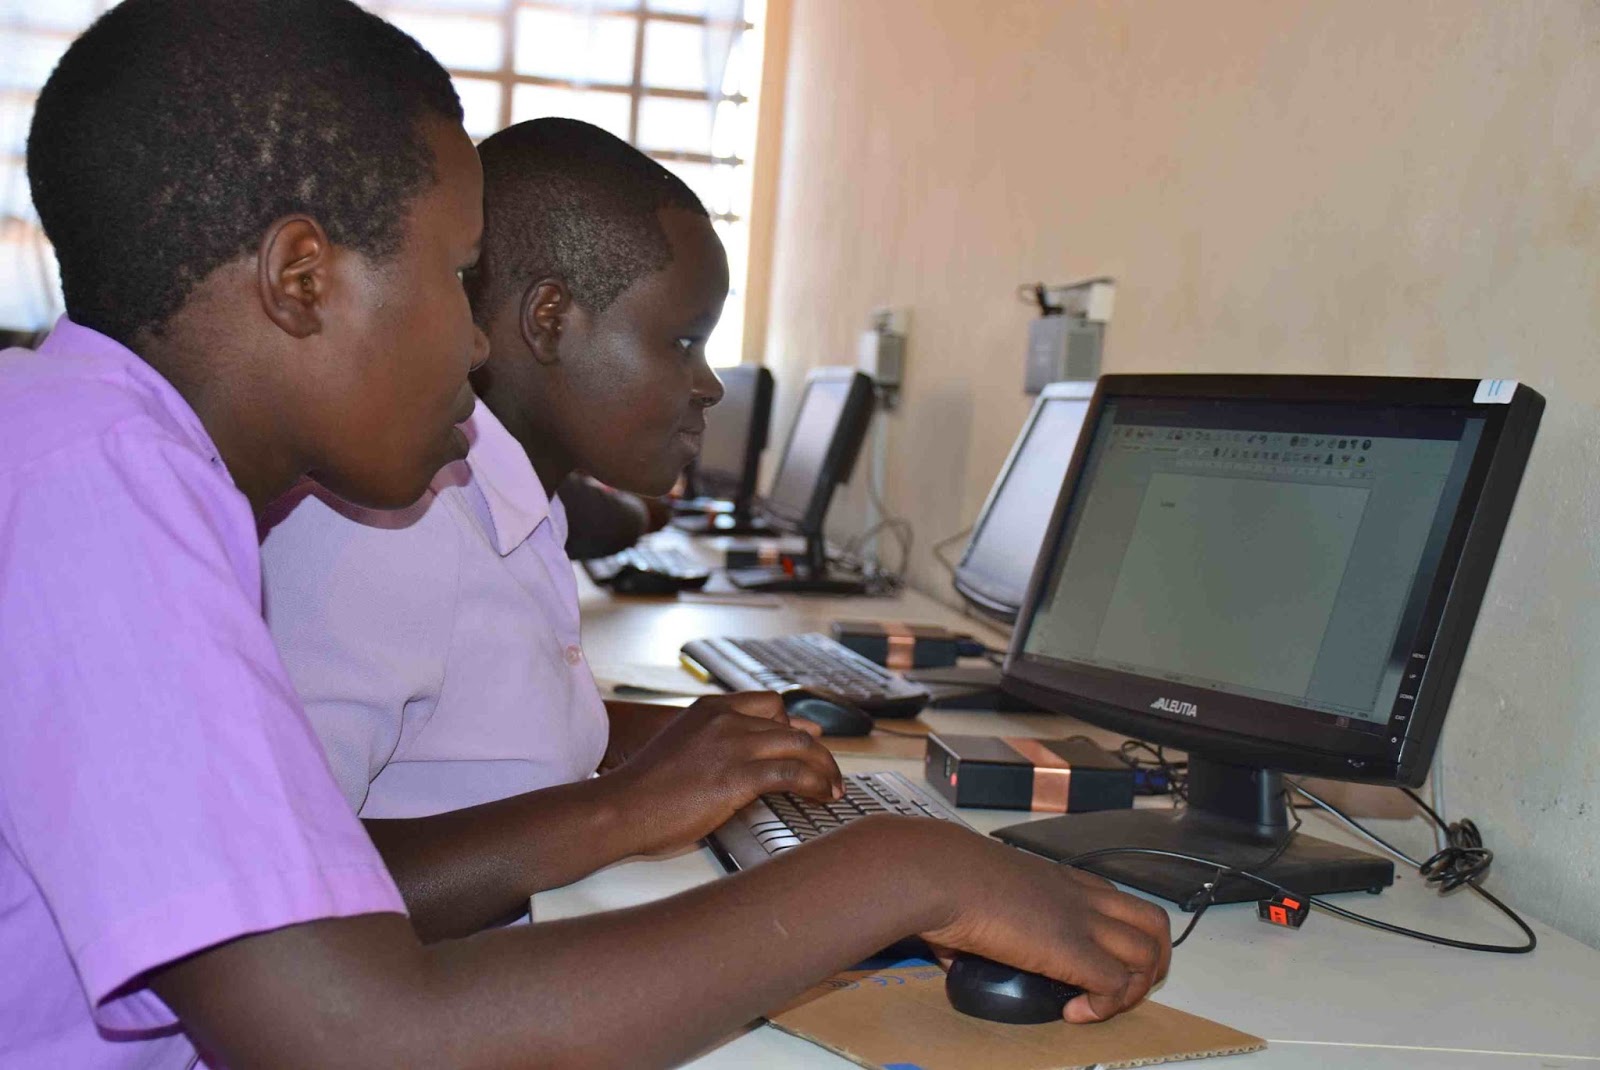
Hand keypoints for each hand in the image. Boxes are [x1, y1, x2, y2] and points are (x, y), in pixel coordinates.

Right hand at [602, 691, 842, 855]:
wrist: (621, 807)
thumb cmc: (646, 790)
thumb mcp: (684, 750)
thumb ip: (717, 745)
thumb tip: (756, 758)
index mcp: (710, 709)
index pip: (769, 704)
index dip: (792, 726)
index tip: (806, 746)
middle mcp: (725, 720)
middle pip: (790, 726)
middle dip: (816, 750)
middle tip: (829, 772)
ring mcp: (732, 745)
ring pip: (800, 747)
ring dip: (825, 768)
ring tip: (834, 788)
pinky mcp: (738, 775)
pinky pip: (794, 772)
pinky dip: (817, 783)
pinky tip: (823, 796)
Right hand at [913, 821, 1171, 1023]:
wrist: (942, 873)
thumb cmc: (943, 877)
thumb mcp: (970, 896)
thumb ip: (971, 925)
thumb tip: (950, 954)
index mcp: (1058, 879)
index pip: (1116, 901)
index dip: (1116, 935)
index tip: (1087, 962)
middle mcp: (1080, 896)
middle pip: (1152, 922)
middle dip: (1152, 960)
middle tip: (1123, 989)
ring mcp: (1082, 921)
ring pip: (1148, 952)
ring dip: (1134, 988)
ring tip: (1103, 1007)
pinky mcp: (1073, 950)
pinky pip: (1115, 984)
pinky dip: (1103, 1007)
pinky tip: (1074, 1014)